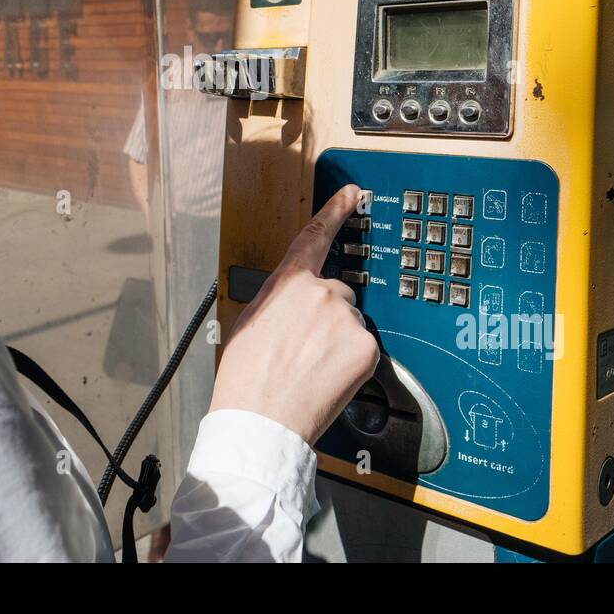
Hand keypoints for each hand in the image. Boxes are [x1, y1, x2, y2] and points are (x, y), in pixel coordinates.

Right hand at [208, 184, 379, 445]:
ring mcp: (347, 319)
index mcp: (288, 283)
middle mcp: (321, 293)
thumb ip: (280, 299)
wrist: (261, 420)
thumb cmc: (247, 378)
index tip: (351, 194)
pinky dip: (351, 362)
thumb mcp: (251, 322)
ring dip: (337, 342)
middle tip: (302, 351)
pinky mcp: (366, 347)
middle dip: (326, 318)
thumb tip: (296, 302)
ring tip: (310, 370)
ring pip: (350, 324)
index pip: (314, 238)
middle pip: (337, 295)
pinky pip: (363, 348)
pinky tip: (326, 378)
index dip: (334, 212)